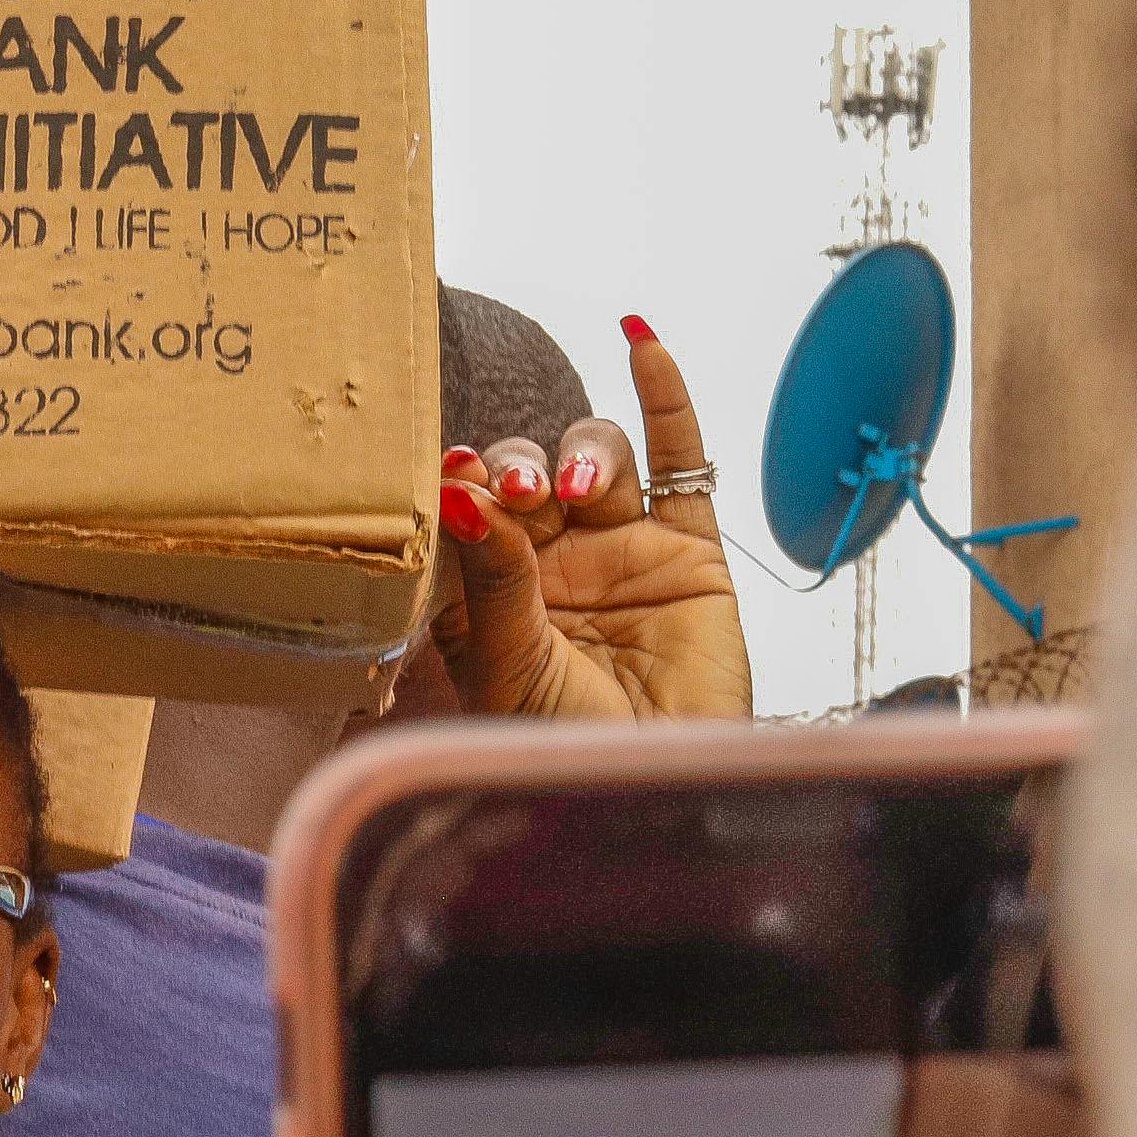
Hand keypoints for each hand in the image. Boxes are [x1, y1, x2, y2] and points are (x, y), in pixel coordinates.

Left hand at [420, 322, 751, 721]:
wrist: (656, 792)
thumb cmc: (564, 754)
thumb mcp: (511, 669)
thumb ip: (493, 580)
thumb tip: (457, 492)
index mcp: (484, 595)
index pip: (463, 512)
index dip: (456, 486)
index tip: (450, 477)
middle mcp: (547, 564)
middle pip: (525, 473)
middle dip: (516, 469)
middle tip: (520, 489)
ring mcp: (617, 550)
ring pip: (594, 458)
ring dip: (580, 452)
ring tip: (577, 487)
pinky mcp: (686, 550)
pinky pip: (679, 461)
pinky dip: (664, 400)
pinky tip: (643, 343)